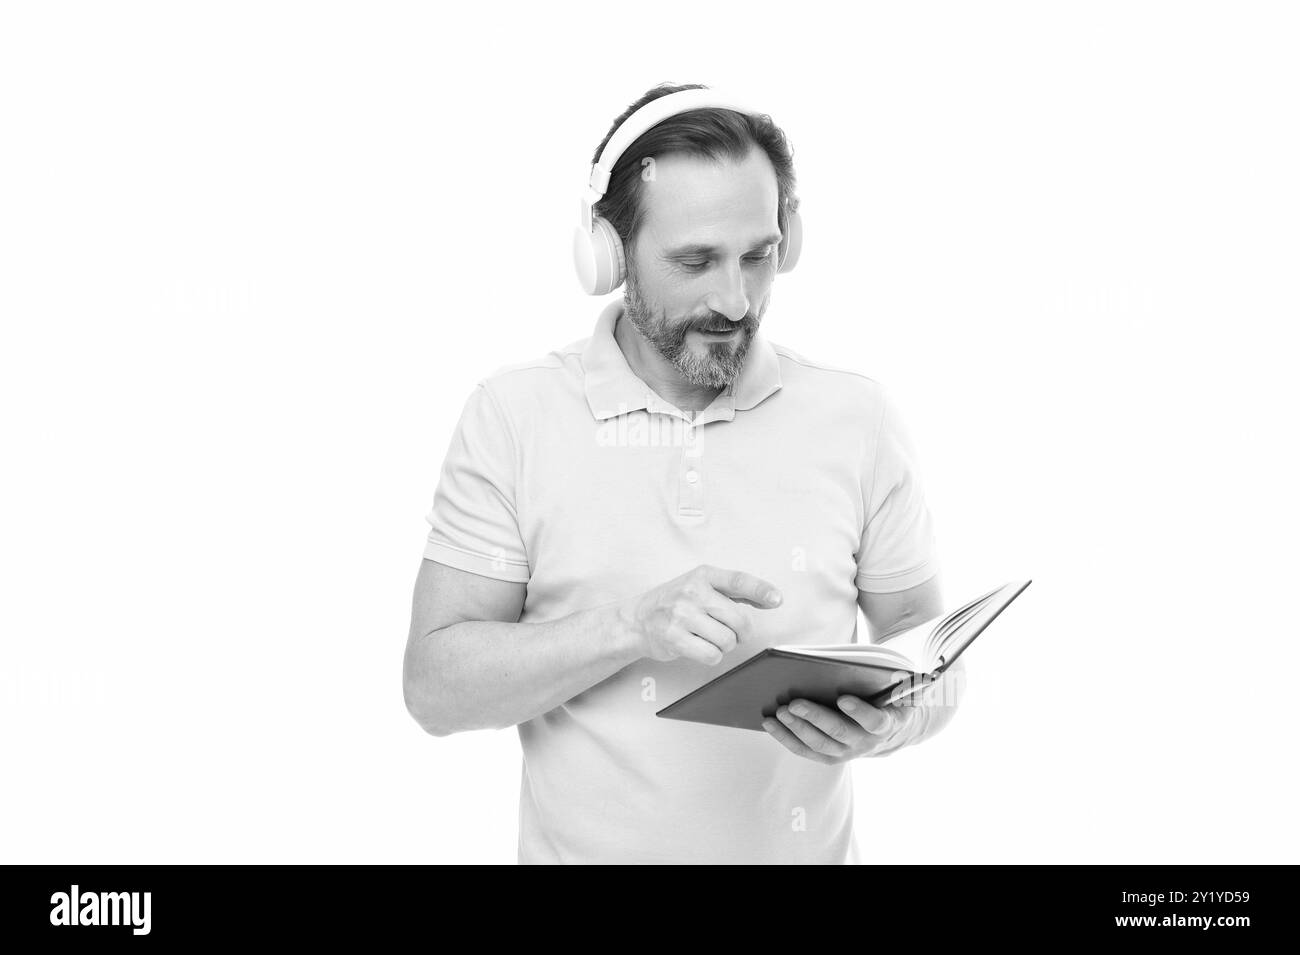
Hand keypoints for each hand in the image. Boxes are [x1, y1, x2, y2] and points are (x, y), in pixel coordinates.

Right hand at [618, 564, 782, 665]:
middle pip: (738, 620)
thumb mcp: (699, 585)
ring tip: (711, 639)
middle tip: (734, 633)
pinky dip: (712, 656)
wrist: (637, 620)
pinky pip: (712, 655)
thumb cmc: (673, 602)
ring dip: (725, 645)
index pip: (738, 580)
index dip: (761, 590)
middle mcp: (692, 592)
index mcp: (702, 575)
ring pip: (727, 641)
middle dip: (742, 632)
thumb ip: (732, 591)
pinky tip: (701, 647)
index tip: (777, 600)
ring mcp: (682, 615)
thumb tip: (770, 598)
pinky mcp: (675, 638)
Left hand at [761, 695, 919, 762]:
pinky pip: (804, 750)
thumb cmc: (888, 696)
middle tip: (793, 703)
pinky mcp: (828, 756)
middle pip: (839, 733)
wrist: (886, 724)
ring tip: (777, 711)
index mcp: (887, 723)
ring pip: (818, 744)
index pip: (875, 721)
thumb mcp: (901, 686)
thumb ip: (901, 680)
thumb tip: (896, 672)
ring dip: (795, 728)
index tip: (843, 697)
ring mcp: (846, 752)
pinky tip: (769, 722)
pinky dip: (785, 737)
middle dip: (815, 718)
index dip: (860, 711)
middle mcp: (866, 743)